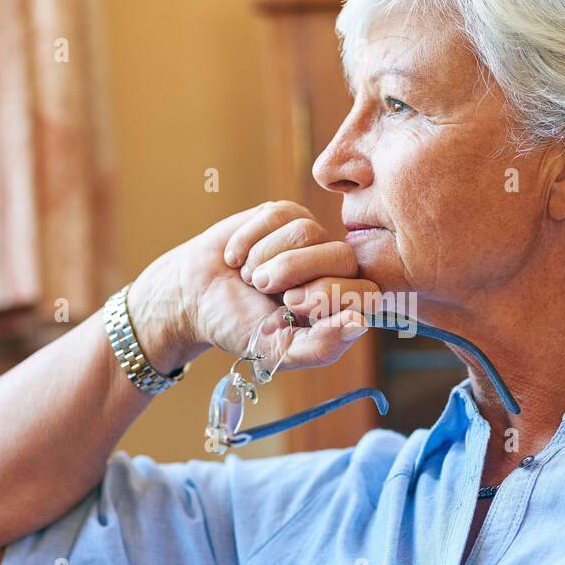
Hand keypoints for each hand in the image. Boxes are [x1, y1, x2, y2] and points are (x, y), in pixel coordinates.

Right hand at [222, 199, 382, 369]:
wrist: (196, 297)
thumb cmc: (240, 326)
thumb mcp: (276, 350)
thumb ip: (322, 346)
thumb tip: (359, 323)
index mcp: (340, 306)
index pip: (368, 293)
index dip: (330, 295)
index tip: (291, 304)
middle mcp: (334, 270)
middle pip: (343, 256)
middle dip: (294, 272)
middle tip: (264, 288)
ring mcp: (312, 238)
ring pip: (307, 232)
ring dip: (264, 258)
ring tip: (249, 276)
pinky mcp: (285, 214)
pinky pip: (278, 216)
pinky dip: (248, 240)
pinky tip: (237, 257)